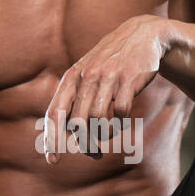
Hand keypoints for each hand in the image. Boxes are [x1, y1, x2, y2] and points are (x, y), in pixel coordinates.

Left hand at [41, 14, 168, 163]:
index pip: (55, 113)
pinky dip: (120, 124)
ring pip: (98, 119)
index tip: (52, 161)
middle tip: (94, 153)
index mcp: (72, 77)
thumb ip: (75, 99)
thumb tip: (67, 134)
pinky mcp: (130, 79)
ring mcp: (108, 77)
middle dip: (85, 144)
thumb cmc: (110, 61)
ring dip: (103, 136)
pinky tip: (121, 123)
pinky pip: (121, 112)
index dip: (52, 139)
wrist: (142, 34)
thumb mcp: (87, 73)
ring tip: (108, 137)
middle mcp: (87, 76)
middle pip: (77, 122)